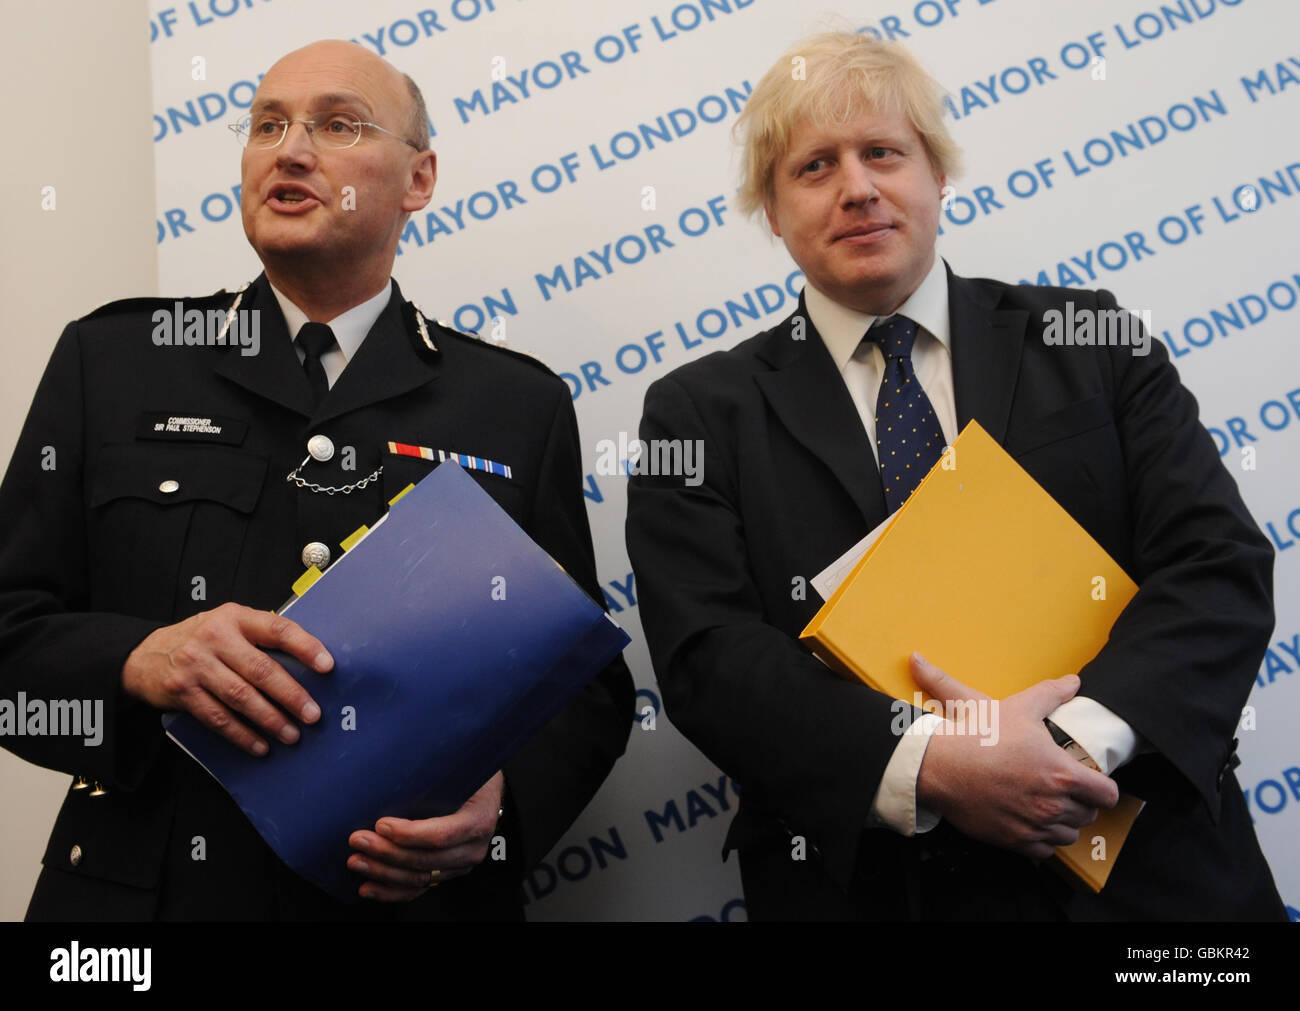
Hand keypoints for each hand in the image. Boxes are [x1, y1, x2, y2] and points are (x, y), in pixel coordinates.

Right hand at [121, 602, 330, 756]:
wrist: (144, 655)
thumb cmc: (200, 640)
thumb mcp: (228, 624)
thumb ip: (259, 636)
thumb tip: (306, 663)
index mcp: (235, 617)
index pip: (277, 629)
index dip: (305, 646)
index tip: (327, 665)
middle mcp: (216, 638)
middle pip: (261, 669)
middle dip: (291, 695)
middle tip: (313, 714)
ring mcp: (197, 665)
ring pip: (241, 697)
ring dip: (270, 720)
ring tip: (292, 734)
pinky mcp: (183, 692)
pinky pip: (218, 718)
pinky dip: (242, 735)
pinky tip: (260, 745)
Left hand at [347, 771, 505, 901]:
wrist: (486, 789)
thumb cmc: (471, 773)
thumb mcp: (462, 765)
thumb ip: (438, 766)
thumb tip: (397, 751)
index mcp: (478, 819)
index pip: (441, 835)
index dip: (408, 834)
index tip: (380, 824)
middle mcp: (473, 847)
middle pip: (425, 860)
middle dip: (386, 853)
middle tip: (358, 840)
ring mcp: (460, 864)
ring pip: (418, 878)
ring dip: (383, 873)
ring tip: (357, 861)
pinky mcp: (447, 873)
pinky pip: (418, 889)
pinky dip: (391, 892)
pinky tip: (369, 888)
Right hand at [912, 653, 1119, 859]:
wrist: (939, 764)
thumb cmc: (979, 735)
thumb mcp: (1019, 707)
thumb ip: (1051, 693)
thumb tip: (1073, 681)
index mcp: (1062, 774)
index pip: (1107, 795)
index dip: (1103, 787)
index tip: (1092, 781)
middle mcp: (1053, 804)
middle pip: (1089, 816)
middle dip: (1082, 802)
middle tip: (1066, 789)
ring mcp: (1034, 825)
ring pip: (1068, 835)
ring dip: (1063, 822)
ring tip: (1049, 805)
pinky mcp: (1013, 841)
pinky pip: (1044, 850)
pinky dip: (1042, 839)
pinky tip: (1031, 821)